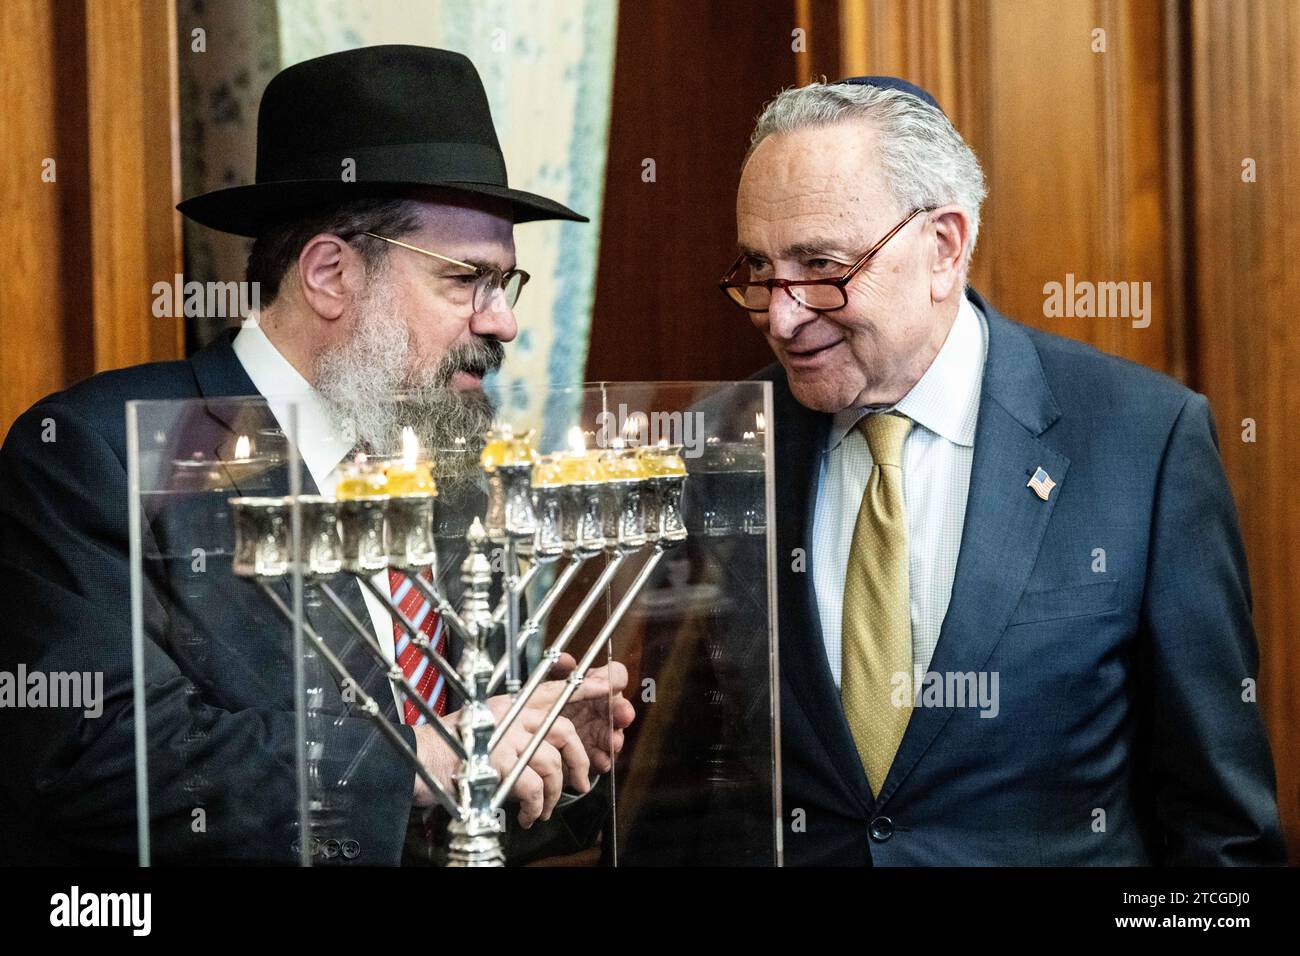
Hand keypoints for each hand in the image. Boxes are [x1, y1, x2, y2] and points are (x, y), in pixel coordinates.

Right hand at [410, 695, 591, 828]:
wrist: (418, 762)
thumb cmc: (450, 747)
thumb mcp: (486, 722)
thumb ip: (517, 725)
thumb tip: (551, 740)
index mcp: (511, 703)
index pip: (556, 690)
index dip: (587, 686)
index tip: (612, 682)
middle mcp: (511, 715)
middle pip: (564, 730)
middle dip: (578, 761)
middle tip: (581, 781)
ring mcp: (505, 737)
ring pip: (552, 763)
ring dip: (553, 792)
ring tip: (542, 808)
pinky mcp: (499, 762)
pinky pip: (535, 786)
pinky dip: (535, 805)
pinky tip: (526, 814)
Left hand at [541, 653, 635, 772]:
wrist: (536, 741)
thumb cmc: (545, 710)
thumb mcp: (548, 689)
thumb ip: (559, 672)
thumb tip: (566, 659)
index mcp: (595, 687)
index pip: (616, 676)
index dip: (615, 679)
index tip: (610, 684)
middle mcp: (602, 708)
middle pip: (621, 706)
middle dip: (623, 710)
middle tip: (622, 714)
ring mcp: (600, 731)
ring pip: (616, 733)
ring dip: (616, 738)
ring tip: (612, 742)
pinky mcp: (595, 754)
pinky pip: (605, 757)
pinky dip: (603, 759)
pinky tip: (600, 761)